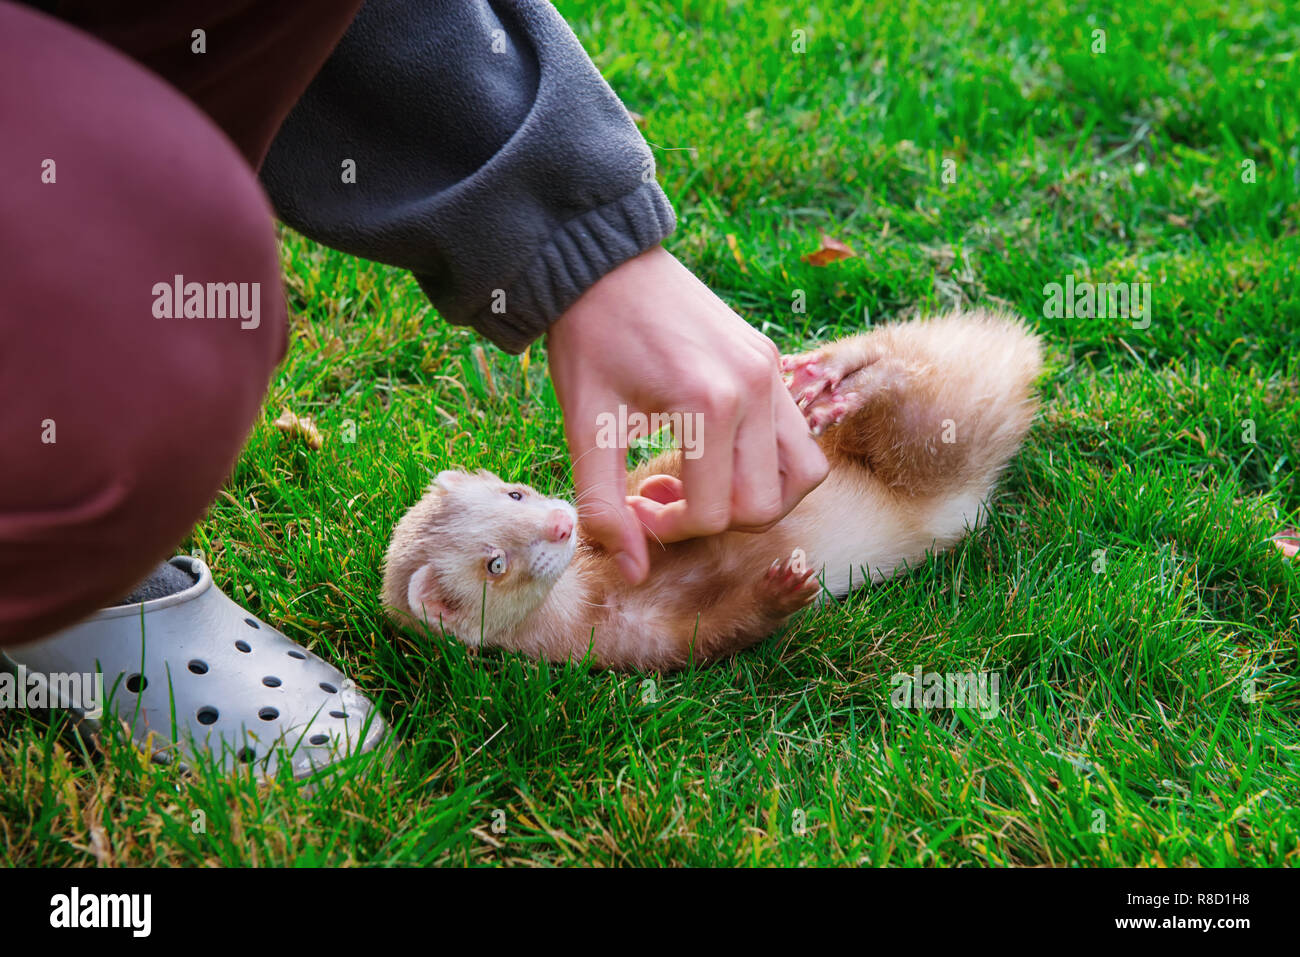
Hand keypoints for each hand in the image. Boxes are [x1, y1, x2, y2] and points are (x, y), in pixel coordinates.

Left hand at [546, 245, 828, 583]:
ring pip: (803, 476)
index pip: (716, 514)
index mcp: (709, 404)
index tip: (634, 505)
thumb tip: (633, 573)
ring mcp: (773, 374)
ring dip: (757, 498)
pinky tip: (715, 452)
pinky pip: (798, 437)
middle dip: (713, 520)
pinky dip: (769, 463)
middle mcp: (756, 390)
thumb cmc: (588, 343)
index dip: (671, 530)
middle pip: (764, 505)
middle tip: (661, 496)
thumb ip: (606, 507)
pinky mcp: (774, 363)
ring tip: (702, 484)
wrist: (603, 265)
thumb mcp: (587, 427)